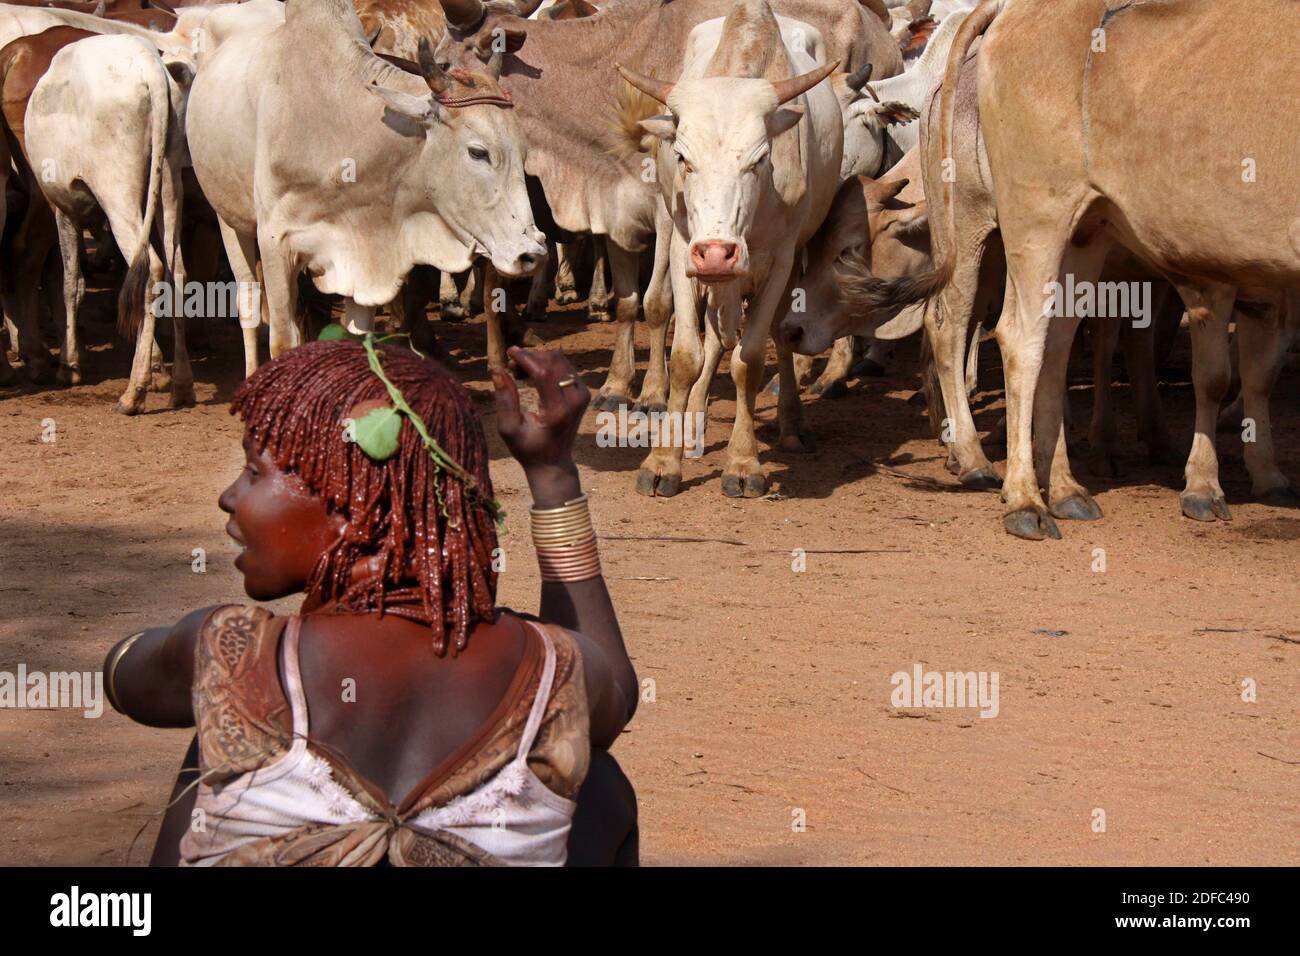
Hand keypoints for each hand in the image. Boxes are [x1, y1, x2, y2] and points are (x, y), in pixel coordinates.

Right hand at [492, 347, 589, 477]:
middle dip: (530, 357)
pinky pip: (564, 367)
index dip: (526, 358)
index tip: (509, 351)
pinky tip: (531, 375)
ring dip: (537, 359)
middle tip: (511, 366)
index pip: (544, 373)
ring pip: (560, 361)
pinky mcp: (583, 392)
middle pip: (554, 361)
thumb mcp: (509, 429)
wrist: (553, 462)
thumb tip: (497, 370)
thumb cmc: (528, 449)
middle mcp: (575, 400)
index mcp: (558, 411)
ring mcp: (582, 394)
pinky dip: (546, 365)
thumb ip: (504, 400)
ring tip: (519, 372)